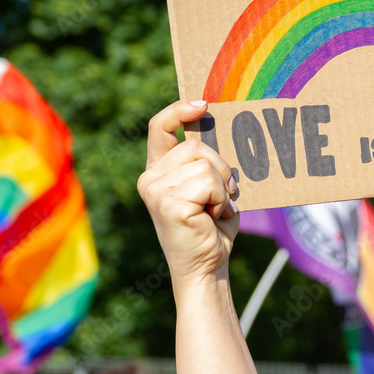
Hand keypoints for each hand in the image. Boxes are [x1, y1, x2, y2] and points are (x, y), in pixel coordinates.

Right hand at [137, 100, 238, 287]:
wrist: (206, 269)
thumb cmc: (211, 230)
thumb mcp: (209, 188)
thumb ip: (206, 162)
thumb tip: (219, 130)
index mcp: (157, 171)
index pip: (159, 127)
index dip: (179, 110)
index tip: (204, 104)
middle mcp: (150, 179)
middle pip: (196, 146)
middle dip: (221, 168)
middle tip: (221, 198)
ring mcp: (156, 190)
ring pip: (206, 164)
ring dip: (222, 188)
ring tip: (215, 211)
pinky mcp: (168, 202)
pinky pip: (209, 183)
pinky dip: (221, 199)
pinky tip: (213, 218)